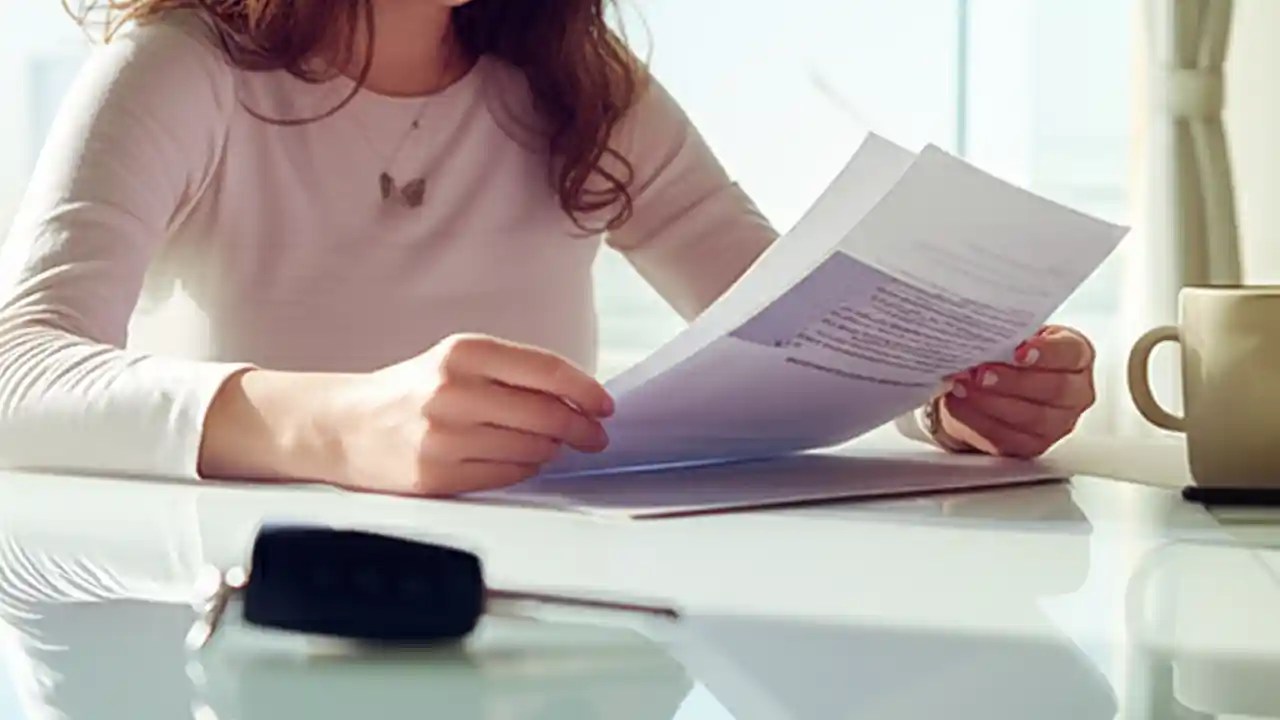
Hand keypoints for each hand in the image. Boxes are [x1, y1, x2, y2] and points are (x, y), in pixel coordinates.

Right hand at [313, 334, 613, 495]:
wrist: (344, 426)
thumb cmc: (412, 391)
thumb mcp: (457, 362)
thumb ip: (513, 375)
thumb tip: (579, 401)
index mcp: (463, 353)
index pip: (545, 370)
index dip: (585, 391)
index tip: (606, 406)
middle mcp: (453, 391)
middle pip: (545, 415)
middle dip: (580, 428)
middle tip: (595, 436)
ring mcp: (444, 437)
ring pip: (531, 450)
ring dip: (551, 451)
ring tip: (550, 446)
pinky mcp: (437, 476)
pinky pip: (507, 476)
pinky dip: (524, 470)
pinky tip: (522, 461)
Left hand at [933, 326, 1095, 457]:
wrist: (989, 385)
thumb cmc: (1007, 354)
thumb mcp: (1011, 337)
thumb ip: (1006, 337)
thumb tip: (984, 337)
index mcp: (1076, 356)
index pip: (1070, 353)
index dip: (1046, 353)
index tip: (1018, 351)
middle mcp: (1075, 392)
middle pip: (1053, 389)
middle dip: (1012, 381)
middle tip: (981, 373)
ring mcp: (1057, 423)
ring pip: (1030, 418)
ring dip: (990, 402)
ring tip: (962, 386)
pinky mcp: (1032, 445)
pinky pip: (1007, 437)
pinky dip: (978, 420)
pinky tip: (960, 404)